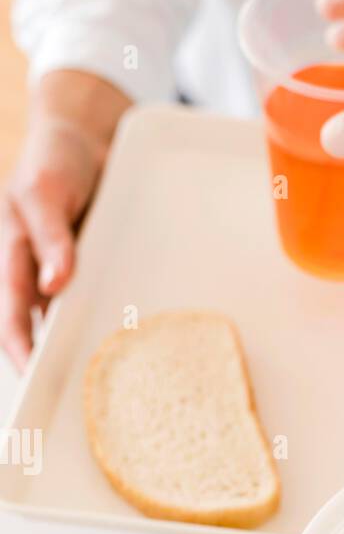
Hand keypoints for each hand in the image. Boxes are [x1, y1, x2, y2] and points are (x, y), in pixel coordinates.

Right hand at [0, 72, 128, 370]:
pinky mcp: (98, 267)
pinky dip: (118, 319)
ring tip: (113, 381)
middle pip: (45, 327)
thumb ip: (50, 238)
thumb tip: (53, 285)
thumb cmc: (53, 161)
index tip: (34, 378)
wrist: (86, 135)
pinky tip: (141, 341)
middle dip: (57, 361)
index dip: (21, 349)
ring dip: (90, 345)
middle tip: (77, 398)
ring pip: (76, 318)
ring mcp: (70, 272)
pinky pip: (107, 299)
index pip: (13, 315)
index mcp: (17, 258)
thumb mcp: (44, 193)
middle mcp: (41, 272)